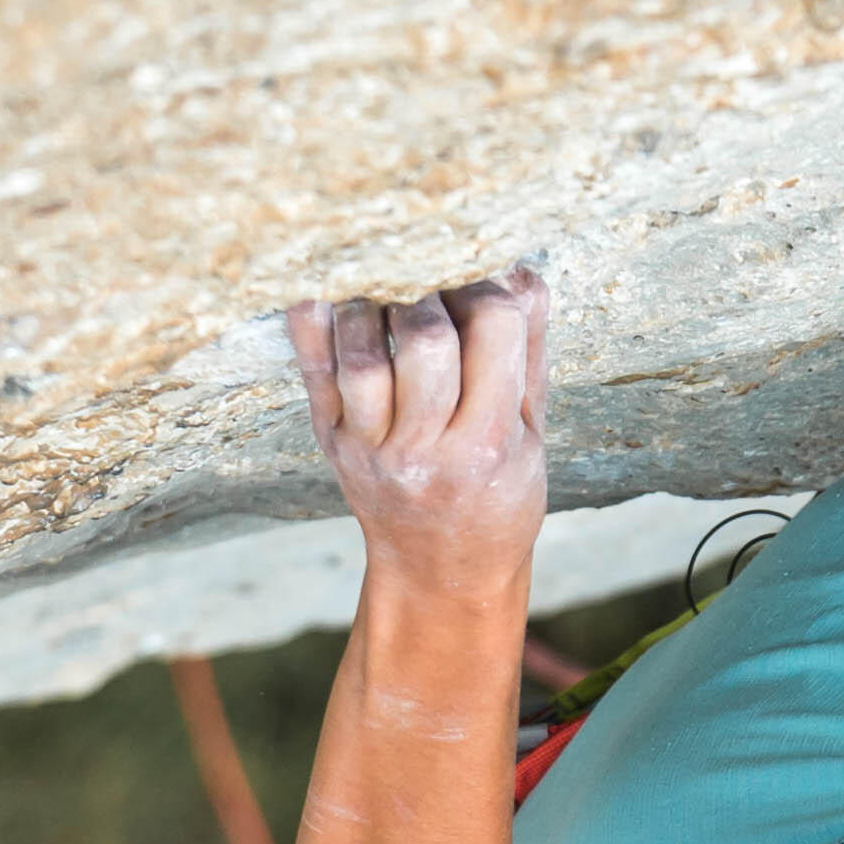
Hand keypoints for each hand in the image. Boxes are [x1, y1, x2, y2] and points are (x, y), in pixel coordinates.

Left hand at [288, 267, 552, 606]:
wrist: (440, 572)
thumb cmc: (497, 495)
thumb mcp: (530, 430)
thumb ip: (527, 349)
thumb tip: (520, 270)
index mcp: (487, 441)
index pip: (494, 327)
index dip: (491, 291)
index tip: (487, 291)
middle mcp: (424, 447)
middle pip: (425, 336)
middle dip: (435, 293)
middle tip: (439, 291)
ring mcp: (369, 447)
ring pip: (362, 352)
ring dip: (376, 304)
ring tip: (392, 297)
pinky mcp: (331, 440)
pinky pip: (313, 370)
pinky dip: (313, 323)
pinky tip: (327, 294)